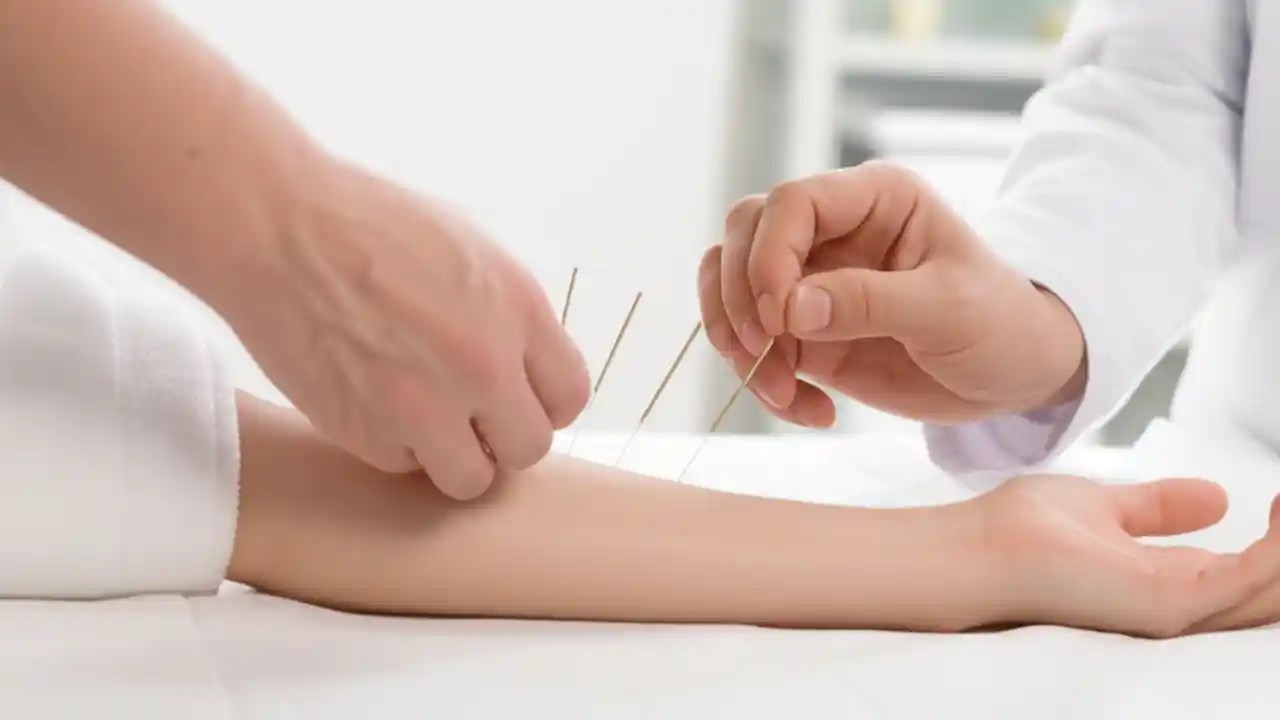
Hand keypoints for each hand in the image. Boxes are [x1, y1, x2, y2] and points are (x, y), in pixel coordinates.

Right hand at [222, 161, 588, 499]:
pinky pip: (404, 467)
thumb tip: (525, 368)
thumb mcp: (469, 249)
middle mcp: (483, 364)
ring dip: (453, 457)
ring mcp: (425, 405)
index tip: (517, 400)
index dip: (542, 403)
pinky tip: (370, 400)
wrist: (277, 229)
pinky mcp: (368, 433)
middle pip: (529, 447)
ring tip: (422, 419)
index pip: (569, 397)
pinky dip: (392, 445)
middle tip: (469, 415)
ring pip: (471, 478)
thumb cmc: (369, 225)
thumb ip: (509, 316)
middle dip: (502, 437)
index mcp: (518, 308)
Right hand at [698, 161, 1085, 427]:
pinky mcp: (803, 332)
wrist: (1015, 377)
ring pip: (730, 288)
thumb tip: (790, 308)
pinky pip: (751, 347)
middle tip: (766, 352)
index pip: (791, 203)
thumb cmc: (1001, 323)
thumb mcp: (949, 309)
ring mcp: (810, 281)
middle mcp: (833, 231)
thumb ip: (870, 302)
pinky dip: (760, 382)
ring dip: (738, 344)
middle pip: (743, 235)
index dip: (770, 254)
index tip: (782, 315)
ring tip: (782, 392)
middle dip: (741, 298)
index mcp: (874, 199)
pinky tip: (809, 410)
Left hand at [976, 474, 1279, 636]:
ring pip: (1272, 588)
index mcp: (1168, 582)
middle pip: (1268, 588)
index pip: (1248, 572)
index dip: (1279, 538)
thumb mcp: (1110, 508)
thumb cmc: (1022, 532)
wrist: (980, 550)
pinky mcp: (1170, 602)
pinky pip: (1253, 577)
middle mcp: (1180, 603)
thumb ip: (1160, 509)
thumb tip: (1218, 498)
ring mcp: (1178, 608)